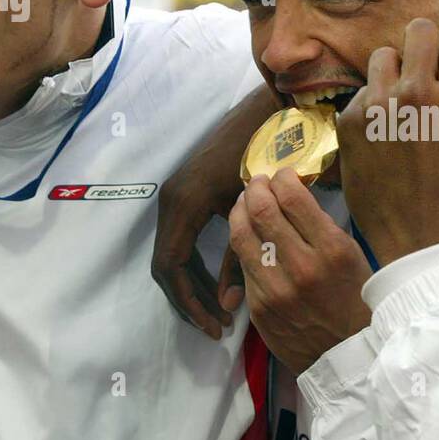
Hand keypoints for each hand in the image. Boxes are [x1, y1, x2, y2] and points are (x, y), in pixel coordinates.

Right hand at [152, 83, 280, 338]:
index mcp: (185, 205)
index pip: (172, 268)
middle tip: (218, 326)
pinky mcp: (186, 196)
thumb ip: (242, 257)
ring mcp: (176, 196)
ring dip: (193, 286)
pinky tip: (220, 284)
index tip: (215, 324)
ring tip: (221, 312)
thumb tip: (229, 302)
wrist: (271, 113)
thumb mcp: (256, 215)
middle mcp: (172, 201)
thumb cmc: (268, 159)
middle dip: (191, 300)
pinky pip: (182, 241)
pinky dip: (197, 267)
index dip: (191, 302)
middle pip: (167, 266)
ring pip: (173, 256)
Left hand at [228, 168, 372, 374]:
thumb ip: (322, 227)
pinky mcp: (258, 308)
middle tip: (258, 182)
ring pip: (241, 236)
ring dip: (240, 212)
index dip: (282, 178)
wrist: (348, 359)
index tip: (282, 175)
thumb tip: (294, 194)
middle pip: (260, 210)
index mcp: (332, 251)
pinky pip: (242, 267)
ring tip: (245, 204)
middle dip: (255, 188)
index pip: (292, 197)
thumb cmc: (357, 303)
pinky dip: (244, 245)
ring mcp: (275, 290)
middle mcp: (301, 268)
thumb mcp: (353, 258)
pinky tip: (249, 238)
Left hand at [336, 19, 438, 266]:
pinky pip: (361, 93)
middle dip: (421, 45)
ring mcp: (379, 104)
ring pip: (382, 56)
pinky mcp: (350, 121)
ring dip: (392, 71)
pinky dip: (371, 106)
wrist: (418, 236)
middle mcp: (416, 91)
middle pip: (416, 31)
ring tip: (396, 99)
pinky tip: (379, 132)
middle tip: (419, 66)